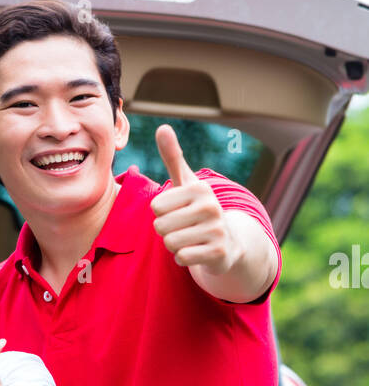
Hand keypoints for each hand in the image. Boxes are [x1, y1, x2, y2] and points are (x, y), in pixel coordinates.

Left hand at [150, 125, 243, 275]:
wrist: (228, 242)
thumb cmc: (197, 209)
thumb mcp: (186, 182)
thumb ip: (173, 156)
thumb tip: (162, 127)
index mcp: (199, 188)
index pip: (156, 207)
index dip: (162, 213)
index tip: (178, 211)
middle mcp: (211, 206)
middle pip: (160, 226)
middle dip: (166, 231)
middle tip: (183, 227)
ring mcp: (217, 230)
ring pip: (170, 243)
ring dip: (174, 245)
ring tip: (189, 238)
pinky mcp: (219, 253)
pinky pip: (182, 257)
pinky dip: (184, 258)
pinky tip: (196, 250)